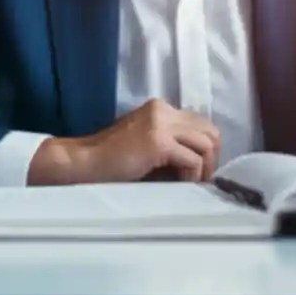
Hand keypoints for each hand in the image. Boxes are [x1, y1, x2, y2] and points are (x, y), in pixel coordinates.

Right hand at [28, 99, 220, 184]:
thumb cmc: (111, 161)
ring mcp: (161, 124)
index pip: (200, 124)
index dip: (206, 149)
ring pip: (206, 144)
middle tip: (201, 179)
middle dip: (212, 158)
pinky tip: (179, 185)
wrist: (84, 163)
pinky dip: (191, 176)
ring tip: (190, 184)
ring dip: (203, 168)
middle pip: (210, 131)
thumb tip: (200, 163)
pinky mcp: (158, 141)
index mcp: (160, 109)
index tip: (199, 170)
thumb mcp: (145, 144)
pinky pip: (192, 159)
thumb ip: (171, 144)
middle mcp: (164, 110)